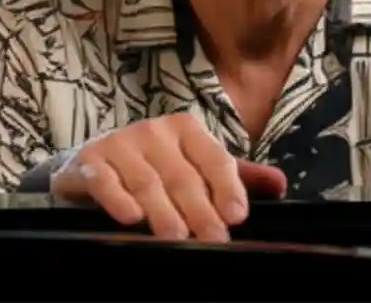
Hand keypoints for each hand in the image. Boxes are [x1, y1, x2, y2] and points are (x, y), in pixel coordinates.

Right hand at [51, 112, 287, 241]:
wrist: (90, 163)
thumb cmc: (154, 166)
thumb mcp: (196, 165)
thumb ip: (236, 176)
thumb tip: (280, 185)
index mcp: (187, 130)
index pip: (214, 158)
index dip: (227, 187)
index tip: (237, 216)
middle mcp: (155, 131)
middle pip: (183, 176)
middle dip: (200, 210)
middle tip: (213, 239)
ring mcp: (121, 144)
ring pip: (148, 182)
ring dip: (163, 211)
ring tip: (177, 237)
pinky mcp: (90, 161)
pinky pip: (106, 181)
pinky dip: (118, 199)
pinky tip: (132, 218)